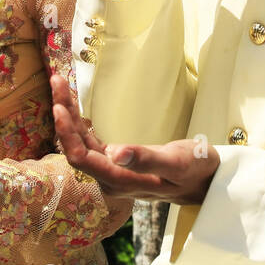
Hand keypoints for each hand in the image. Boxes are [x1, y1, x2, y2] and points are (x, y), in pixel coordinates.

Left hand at [50, 72, 218, 204]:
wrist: (207, 181)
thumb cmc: (195, 170)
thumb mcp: (175, 162)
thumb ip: (145, 159)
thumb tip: (114, 153)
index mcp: (120, 182)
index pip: (82, 158)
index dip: (67, 133)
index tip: (59, 105)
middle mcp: (110, 179)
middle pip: (76, 148)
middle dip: (63, 115)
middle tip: (57, 81)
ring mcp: (112, 172)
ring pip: (81, 144)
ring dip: (69, 116)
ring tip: (60, 85)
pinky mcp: (116, 163)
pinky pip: (91, 142)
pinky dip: (80, 122)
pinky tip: (74, 107)